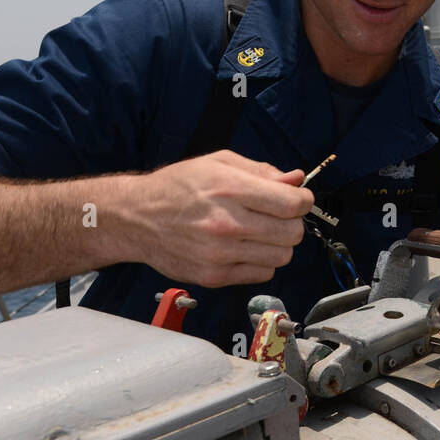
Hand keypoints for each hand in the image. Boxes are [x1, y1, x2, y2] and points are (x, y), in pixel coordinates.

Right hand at [124, 150, 314, 286]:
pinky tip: (246, 247)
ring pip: (282, 256)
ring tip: (260, 231)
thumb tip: (297, 180)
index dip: (303, 200)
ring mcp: (220, 254)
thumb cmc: (177, 186)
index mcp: (230, 190)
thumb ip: (262, 171)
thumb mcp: (219, 163)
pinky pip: (262, 273)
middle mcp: (226, 224)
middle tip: (277, 215)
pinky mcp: (214, 277)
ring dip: (279, 244)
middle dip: (292, 222)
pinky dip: (262, 261)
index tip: (297, 199)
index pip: (293, 204)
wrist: (136, 218)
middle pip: (292, 233)